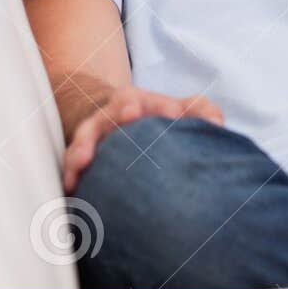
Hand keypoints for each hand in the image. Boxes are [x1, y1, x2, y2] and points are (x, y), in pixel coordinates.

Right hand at [61, 84, 223, 192]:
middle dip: (122, 113)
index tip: (174, 114)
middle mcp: (113, 113)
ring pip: (85, 136)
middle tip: (131, 113)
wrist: (113, 116)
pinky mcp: (78, 155)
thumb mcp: (179, 109)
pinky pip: (70, 163)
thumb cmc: (154, 117)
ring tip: (85, 159)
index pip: (152, 101)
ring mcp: (93, 133)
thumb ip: (201, 112)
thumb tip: (217, 125)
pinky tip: (72, 187)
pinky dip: (70, 173)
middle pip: (114, 111)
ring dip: (85, 146)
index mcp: (139, 102)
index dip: (163, 107)